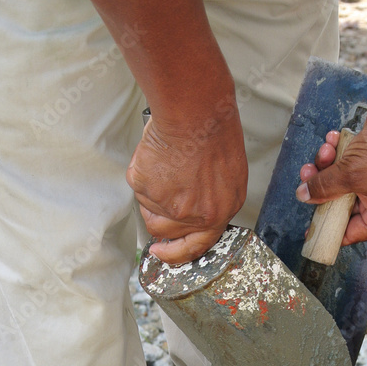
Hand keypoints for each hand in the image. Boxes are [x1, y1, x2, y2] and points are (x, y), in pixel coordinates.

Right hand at [127, 101, 247, 265]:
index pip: (197, 246)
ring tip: (163, 165)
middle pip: (165, 230)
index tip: (161, 253)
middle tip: (159, 191)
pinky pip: (138, 185)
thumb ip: (211, 200)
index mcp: (221, 212)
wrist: (196, 112)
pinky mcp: (147, 189)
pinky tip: (157, 153)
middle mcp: (196, 215)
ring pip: (148, 210)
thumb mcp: (228, 174)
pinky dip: (143, 169)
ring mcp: (170, 205)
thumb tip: (190, 215)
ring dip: (151, 192)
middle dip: (157, 216)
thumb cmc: (214, 132)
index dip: (176, 253)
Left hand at [296, 96, 366, 245]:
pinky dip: (340, 152)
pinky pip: (351, 163)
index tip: (308, 227)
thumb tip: (304, 196)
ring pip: (344, 181)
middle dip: (324, 187)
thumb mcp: (350, 175)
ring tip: (324, 150)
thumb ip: (324, 187)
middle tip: (307, 176)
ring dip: (329, 165)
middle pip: (342, 204)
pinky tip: (334, 138)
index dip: (327, 228)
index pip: (350, 232)